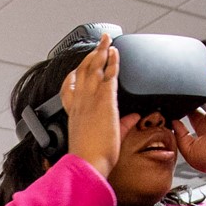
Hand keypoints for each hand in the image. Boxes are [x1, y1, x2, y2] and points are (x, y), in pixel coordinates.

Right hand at [63, 33, 122, 179]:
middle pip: (83, 72)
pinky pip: (109, 74)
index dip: (74, 75)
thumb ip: (122, 125)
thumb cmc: (90, 159)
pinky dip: (112, 61)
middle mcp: (80, 104)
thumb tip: (133, 118)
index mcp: (75, 114)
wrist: (87, 164)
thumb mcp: (105, 139)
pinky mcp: (104, 100)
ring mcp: (91, 100)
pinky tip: (116, 52)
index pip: (71, 89)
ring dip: (101, 52)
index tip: (78, 67)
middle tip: (97, 45)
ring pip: (94, 68)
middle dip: (90, 56)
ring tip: (106, 40)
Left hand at [175, 64, 205, 176]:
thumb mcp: (190, 151)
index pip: (194, 113)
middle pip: (204, 98)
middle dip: (194, 92)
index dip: (184, 106)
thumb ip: (180, 136)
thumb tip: (173, 123)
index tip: (173, 101)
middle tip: (181, 84)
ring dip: (204, 79)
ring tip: (192, 70)